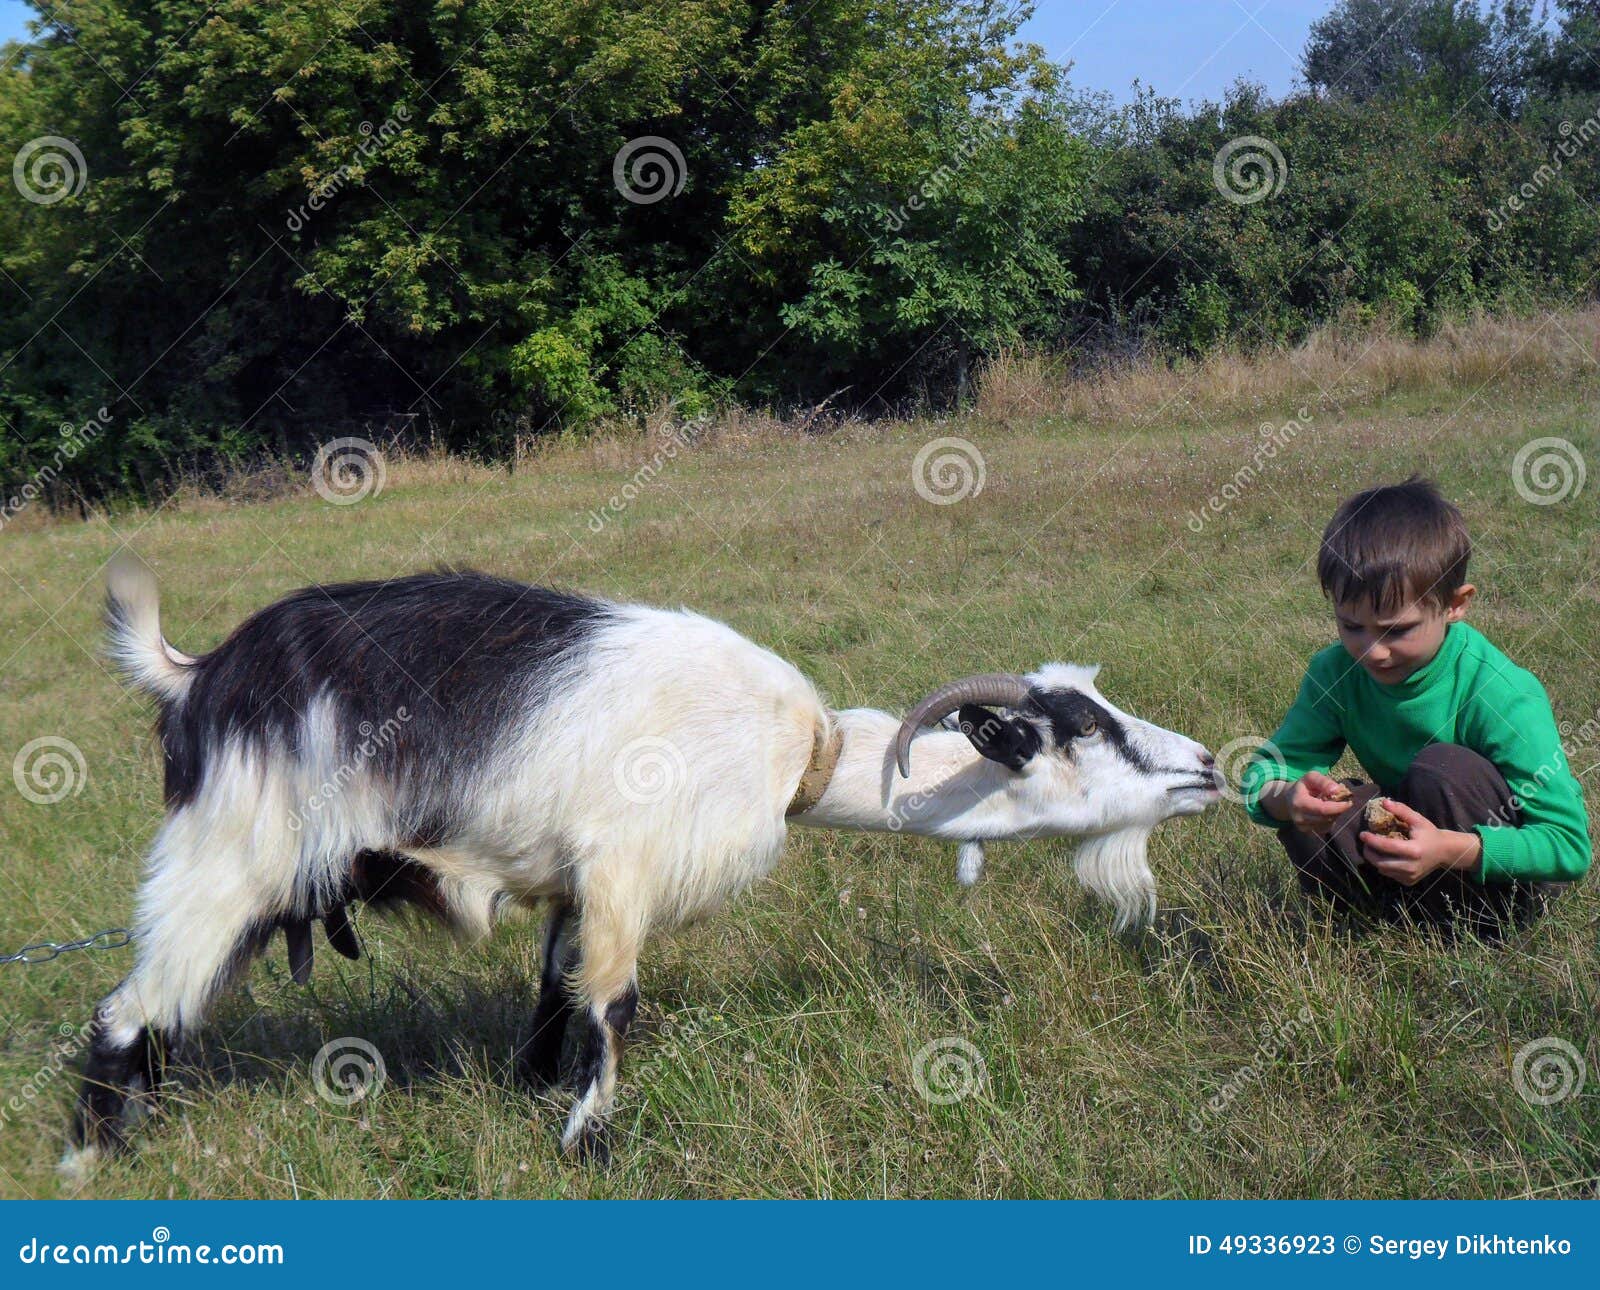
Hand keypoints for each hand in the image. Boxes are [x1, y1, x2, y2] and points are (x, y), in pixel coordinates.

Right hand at [1284, 770, 1353, 833]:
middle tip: (1344, 801)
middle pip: (1327, 818)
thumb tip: (1336, 790)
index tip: (1349, 802)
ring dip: (1335, 815)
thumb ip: (1323, 781)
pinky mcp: (1306, 832)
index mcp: (1299, 802)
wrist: (1289, 799)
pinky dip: (1330, 820)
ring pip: (1327, 824)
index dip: (1338, 807)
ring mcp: (1302, 826)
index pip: (1323, 809)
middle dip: (1338, 810)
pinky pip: (1325, 828)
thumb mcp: (1311, 777)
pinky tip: (1327, 812)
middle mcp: (1299, 817)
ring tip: (1334, 805)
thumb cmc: (1303, 786)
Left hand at [1359, 799, 1481, 884]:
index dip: (1372, 840)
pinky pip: (1390, 875)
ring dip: (1375, 860)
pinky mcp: (1409, 881)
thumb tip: (1384, 802)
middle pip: (1381, 863)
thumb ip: (1402, 810)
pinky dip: (1384, 866)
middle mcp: (1411, 866)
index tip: (1362, 834)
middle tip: (1365, 843)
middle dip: (1369, 852)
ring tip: (1373, 848)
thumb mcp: (1418, 820)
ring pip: (1383, 870)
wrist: (1444, 852)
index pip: (1387, 847)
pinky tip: (1386, 857)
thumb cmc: (1430, 834)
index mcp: (1414, 850)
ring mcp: (1410, 876)